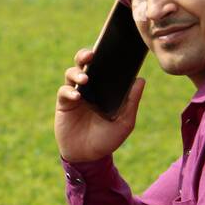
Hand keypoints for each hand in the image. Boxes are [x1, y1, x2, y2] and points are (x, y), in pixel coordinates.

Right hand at [54, 46, 145, 162]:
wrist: (88, 157)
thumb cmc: (107, 139)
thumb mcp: (124, 122)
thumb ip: (131, 102)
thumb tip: (140, 80)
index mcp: (103, 89)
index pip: (102, 66)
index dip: (103, 55)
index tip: (108, 47)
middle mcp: (89, 88)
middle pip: (83, 64)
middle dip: (85, 55)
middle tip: (91, 55)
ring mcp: (75, 95)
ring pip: (71, 73)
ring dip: (77, 73)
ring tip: (85, 79)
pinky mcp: (64, 104)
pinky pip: (64, 91)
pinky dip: (69, 91)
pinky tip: (77, 96)